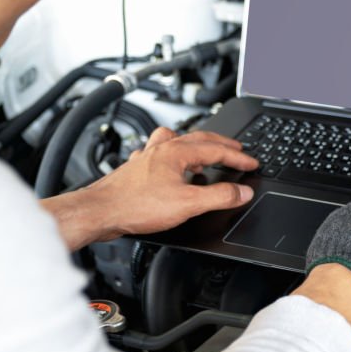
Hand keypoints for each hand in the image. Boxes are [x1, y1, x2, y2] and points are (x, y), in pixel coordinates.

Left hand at [44, 127, 257, 248]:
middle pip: (198, 139)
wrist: (99, 212)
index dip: (238, 156)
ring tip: (204, 153)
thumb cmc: (134, 206)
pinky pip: (158, 154)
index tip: (251, 162)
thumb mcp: (188, 204)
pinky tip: (168, 167)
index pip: (216, 149)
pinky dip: (170, 156)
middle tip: (237, 150)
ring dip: (195, 145)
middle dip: (221, 144)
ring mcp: (147, 158)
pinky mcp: (136, 170)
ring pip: (176, 142)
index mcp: (177, 153)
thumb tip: (242, 191)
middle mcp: (161, 150)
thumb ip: (220, 196)